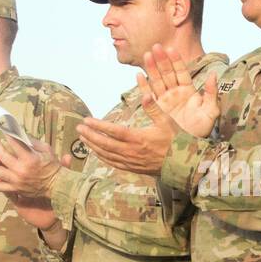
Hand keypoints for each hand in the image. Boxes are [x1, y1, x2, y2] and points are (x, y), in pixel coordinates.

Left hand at [0, 134, 63, 201]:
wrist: (56, 185)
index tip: (3, 126)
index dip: (7, 132)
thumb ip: (32, 142)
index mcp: (30, 159)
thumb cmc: (52, 167)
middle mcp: (21, 170)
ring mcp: (16, 181)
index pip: (14, 142)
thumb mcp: (46, 150)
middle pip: (0, 154)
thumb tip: (19, 134)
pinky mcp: (15, 189)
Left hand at [77, 48, 214, 178]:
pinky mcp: (133, 168)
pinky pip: (113, 163)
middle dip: (90, 136)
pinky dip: (102, 157)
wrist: (182, 164)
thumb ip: (154, 108)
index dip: (98, 126)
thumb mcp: (167, 121)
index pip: (113, 131)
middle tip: (78, 128)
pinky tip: (95, 152)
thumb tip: (145, 93)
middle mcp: (132, 151)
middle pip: (105, 144)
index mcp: (139, 138)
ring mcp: (131, 161)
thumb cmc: (176, 140)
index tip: (86, 120)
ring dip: (93, 146)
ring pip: (106, 155)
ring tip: (82, 138)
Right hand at [140, 45, 219, 137]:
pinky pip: (149, 96)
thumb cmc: (203, 129)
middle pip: (167, 73)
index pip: (181, 72)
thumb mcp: (211, 111)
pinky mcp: (157, 110)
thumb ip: (212, 93)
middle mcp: (175, 93)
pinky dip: (143, 86)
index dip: (176, 60)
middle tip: (156, 47)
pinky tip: (138, 75)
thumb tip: (213, 75)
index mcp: (188, 91)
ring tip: (147, 55)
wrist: (191, 145)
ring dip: (152, 68)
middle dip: (162, 60)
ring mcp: (165, 101)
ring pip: (157, 81)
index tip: (171, 49)